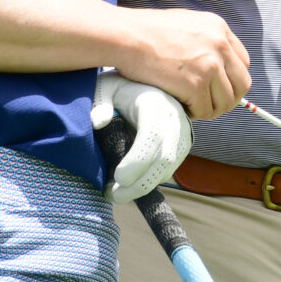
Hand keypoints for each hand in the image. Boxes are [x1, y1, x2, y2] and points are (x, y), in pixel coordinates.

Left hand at [91, 72, 192, 202]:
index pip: (153, 136)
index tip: (118, 177)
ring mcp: (182, 134)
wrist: (149, 85)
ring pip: (168, 169)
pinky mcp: (182, 147)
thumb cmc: (123, 88)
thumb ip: (101, 101)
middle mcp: (174, 119)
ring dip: (144, 187)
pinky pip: (169, 170)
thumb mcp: (108, 87)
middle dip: (140, 183)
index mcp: (155, 103)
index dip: (138, 160)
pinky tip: (129, 186)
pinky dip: (150, 182)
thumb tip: (98, 122)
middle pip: (165, 159)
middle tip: (115, 195)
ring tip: (116, 193)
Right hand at [111, 7, 250, 120]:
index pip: (243, 62)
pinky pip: (204, 110)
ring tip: (193, 106)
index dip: (231, 78)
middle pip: (241, 84)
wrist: (126, 35)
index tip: (219, 86)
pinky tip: (182, 107)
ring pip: (225, 102)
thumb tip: (215, 65)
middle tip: (209, 103)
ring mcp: (209, 66)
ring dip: (210, 108)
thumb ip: (206, 40)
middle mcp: (220, 46)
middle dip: (227, 98)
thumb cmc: (147, 29)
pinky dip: (194, 114)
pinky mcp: (194, 85)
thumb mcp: (187, 23)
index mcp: (219, 28)